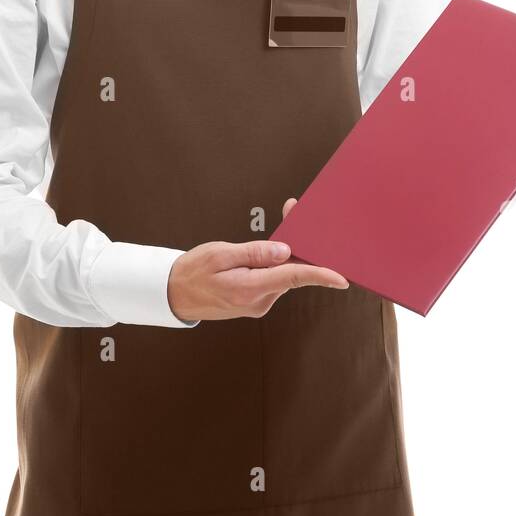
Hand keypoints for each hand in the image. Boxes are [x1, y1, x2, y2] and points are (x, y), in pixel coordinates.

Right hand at [167, 197, 347, 321]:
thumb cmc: (193, 272)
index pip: (292, 279)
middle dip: (299, 246)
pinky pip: (275, 280)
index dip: (320, 275)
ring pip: (284, 276)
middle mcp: (259, 301)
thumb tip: (285, 251)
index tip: (341, 277)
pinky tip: (273, 248)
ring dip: (286, 255)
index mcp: (248, 288)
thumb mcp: (220, 255)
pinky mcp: (257, 302)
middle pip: (291, 273)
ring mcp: (259, 304)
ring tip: (287, 222)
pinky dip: (277, 264)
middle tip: (297, 211)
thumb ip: (254, 253)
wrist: (174, 295)